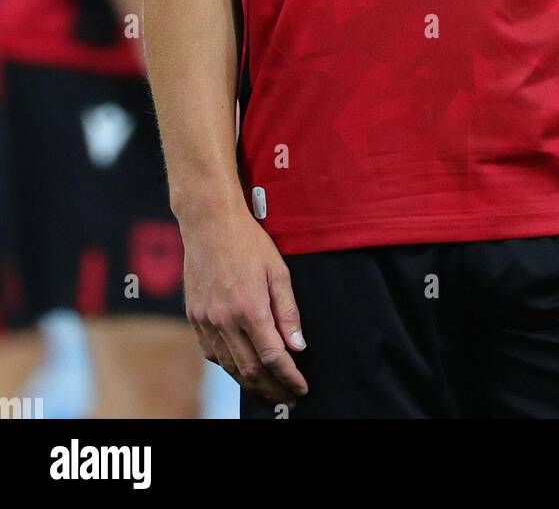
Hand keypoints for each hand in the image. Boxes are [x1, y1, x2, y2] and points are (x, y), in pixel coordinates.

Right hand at [181, 205, 308, 407]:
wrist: (209, 224)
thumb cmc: (248, 243)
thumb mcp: (278, 271)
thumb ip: (288, 312)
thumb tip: (298, 346)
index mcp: (250, 308)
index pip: (273, 357)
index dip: (289, 377)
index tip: (301, 388)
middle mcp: (225, 320)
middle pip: (251, 370)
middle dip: (272, 389)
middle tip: (288, 397)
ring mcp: (206, 321)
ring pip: (230, 366)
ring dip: (251, 383)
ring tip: (269, 390)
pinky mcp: (195, 318)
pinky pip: (212, 353)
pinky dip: (229, 366)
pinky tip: (242, 367)